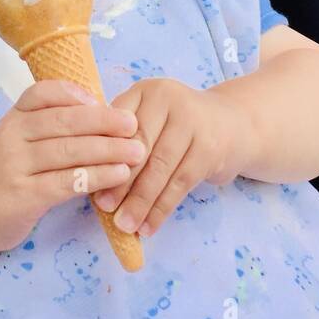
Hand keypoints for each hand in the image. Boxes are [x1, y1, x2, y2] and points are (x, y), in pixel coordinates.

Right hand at [0, 79, 146, 253]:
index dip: (73, 94)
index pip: (41, 93)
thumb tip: (101, 114)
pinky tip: (118, 175)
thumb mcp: (15, 142)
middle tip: (134, 124)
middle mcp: (11, 137)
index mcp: (13, 119)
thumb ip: (46, 128)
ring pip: (68, 151)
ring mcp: (15, 167)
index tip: (101, 100)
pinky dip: (96, 176)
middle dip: (104, 121)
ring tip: (137, 151)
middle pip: (63, 121)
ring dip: (108, 149)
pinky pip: (66, 182)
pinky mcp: (23, 196)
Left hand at [91, 78, 241, 237]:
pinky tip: (149, 227)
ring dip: (141, 202)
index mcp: (147, 91)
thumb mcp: (150, 117)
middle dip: (120, 181)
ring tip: (125, 225)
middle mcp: (171, 100)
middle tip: (104, 207)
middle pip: (140, 146)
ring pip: (160, 168)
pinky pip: (180, 184)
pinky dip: (162, 209)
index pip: (118, 124)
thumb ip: (122, 135)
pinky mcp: (210, 149)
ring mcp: (194, 123)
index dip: (102, 152)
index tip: (86, 178)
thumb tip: (87, 173)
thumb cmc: (176, 126)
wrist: (232, 124)